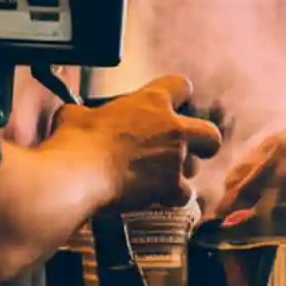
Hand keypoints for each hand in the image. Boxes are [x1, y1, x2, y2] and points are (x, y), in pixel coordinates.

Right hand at [54, 76, 221, 210]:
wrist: (79, 175)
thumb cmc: (77, 141)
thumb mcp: (75, 114)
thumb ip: (85, 112)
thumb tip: (76, 115)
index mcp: (150, 102)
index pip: (180, 86)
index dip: (177, 94)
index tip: (168, 104)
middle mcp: (171, 129)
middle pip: (210, 134)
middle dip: (202, 143)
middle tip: (185, 149)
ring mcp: (175, 159)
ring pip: (197, 168)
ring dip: (181, 173)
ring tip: (159, 178)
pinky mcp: (170, 187)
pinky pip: (183, 196)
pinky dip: (171, 199)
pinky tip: (155, 198)